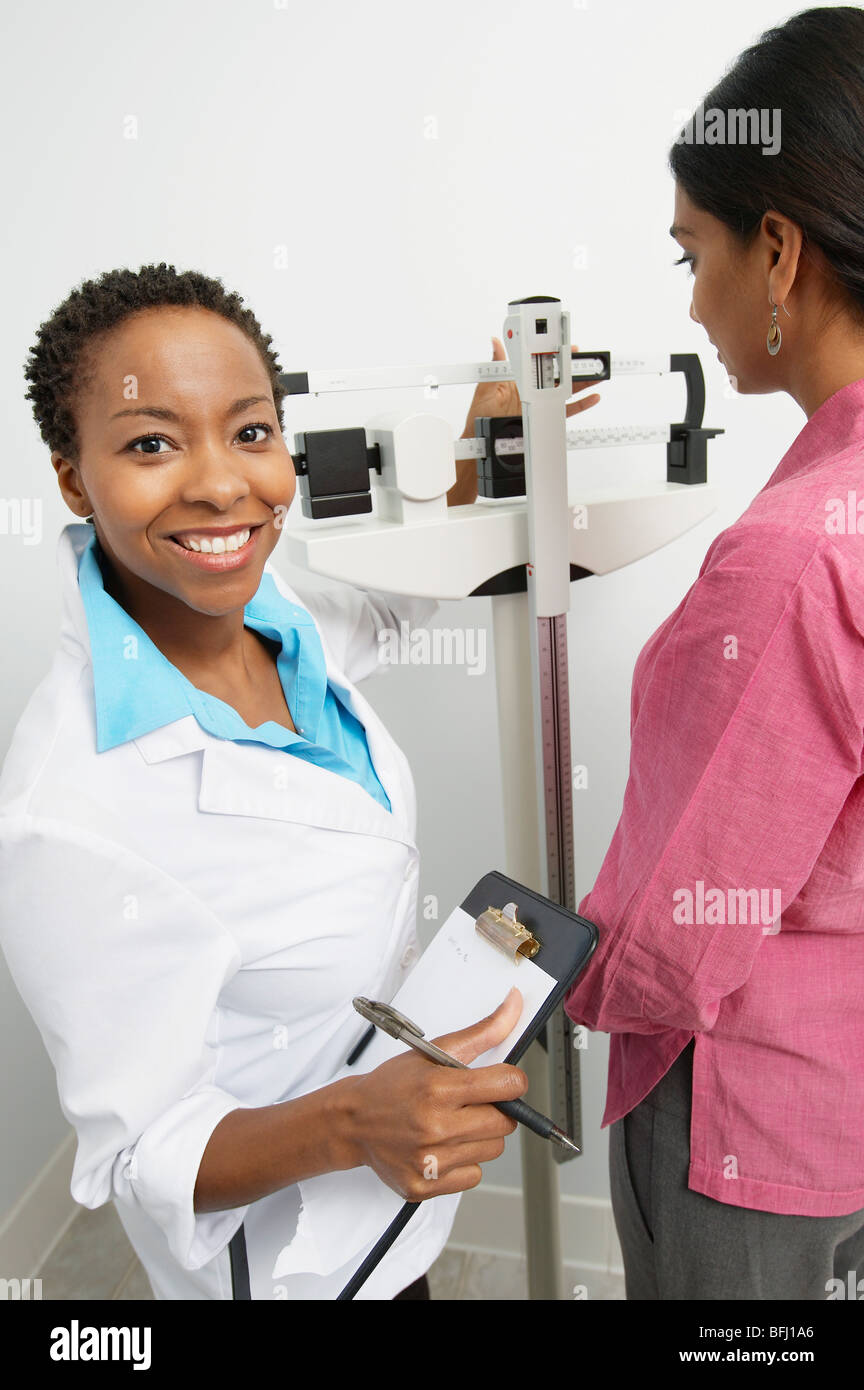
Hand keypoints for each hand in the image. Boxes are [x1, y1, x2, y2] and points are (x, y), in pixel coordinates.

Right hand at [344, 988, 527, 1200]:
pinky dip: (464, 1162)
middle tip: (469, 1104)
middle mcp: (435, 1126)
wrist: (352, 1122)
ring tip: (452, 1124)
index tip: (500, 1081)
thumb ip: (482, 1032)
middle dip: (494, 1110)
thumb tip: (516, 1003)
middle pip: (505, 1123)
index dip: (511, 1081)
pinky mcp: (425, 1185)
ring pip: (492, 1150)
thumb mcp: (432, 1052)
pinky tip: (442, 1147)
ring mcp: (430, 1160)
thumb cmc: (393, 1085)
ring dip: (480, 1136)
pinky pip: (473, 1175)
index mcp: (438, 1088)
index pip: (508, 1086)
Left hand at [460, 336, 602, 438]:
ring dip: (582, 385)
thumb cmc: (480, 418)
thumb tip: (496, 343)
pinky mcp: (543, 420)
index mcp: (519, 381)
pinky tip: (592, 398)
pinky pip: (565, 412)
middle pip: (557, 377)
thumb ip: (495, 366)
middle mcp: (531, 393)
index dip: (555, 354)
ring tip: (597, 376)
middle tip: (589, 360)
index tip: (567, 346)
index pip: (540, 364)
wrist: (482, 444)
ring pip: (565, 393)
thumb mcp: (486, 389)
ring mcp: (539, 406)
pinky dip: (580, 405)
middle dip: (574, 368)